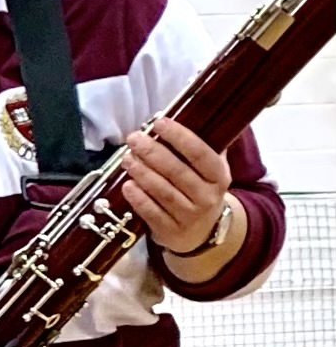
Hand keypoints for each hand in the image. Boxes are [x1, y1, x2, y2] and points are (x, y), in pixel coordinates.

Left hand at [120, 117, 234, 259]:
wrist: (203, 233)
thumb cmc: (202, 191)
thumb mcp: (211, 171)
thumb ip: (204, 147)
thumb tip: (191, 113)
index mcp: (219, 176)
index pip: (201, 154)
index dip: (180, 137)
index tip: (160, 123)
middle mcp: (207, 196)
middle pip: (177, 172)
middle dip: (153, 153)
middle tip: (134, 139)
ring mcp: (189, 216)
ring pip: (163, 192)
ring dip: (143, 173)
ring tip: (126, 159)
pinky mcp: (171, 232)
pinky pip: (152, 213)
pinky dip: (139, 199)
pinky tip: (127, 185)